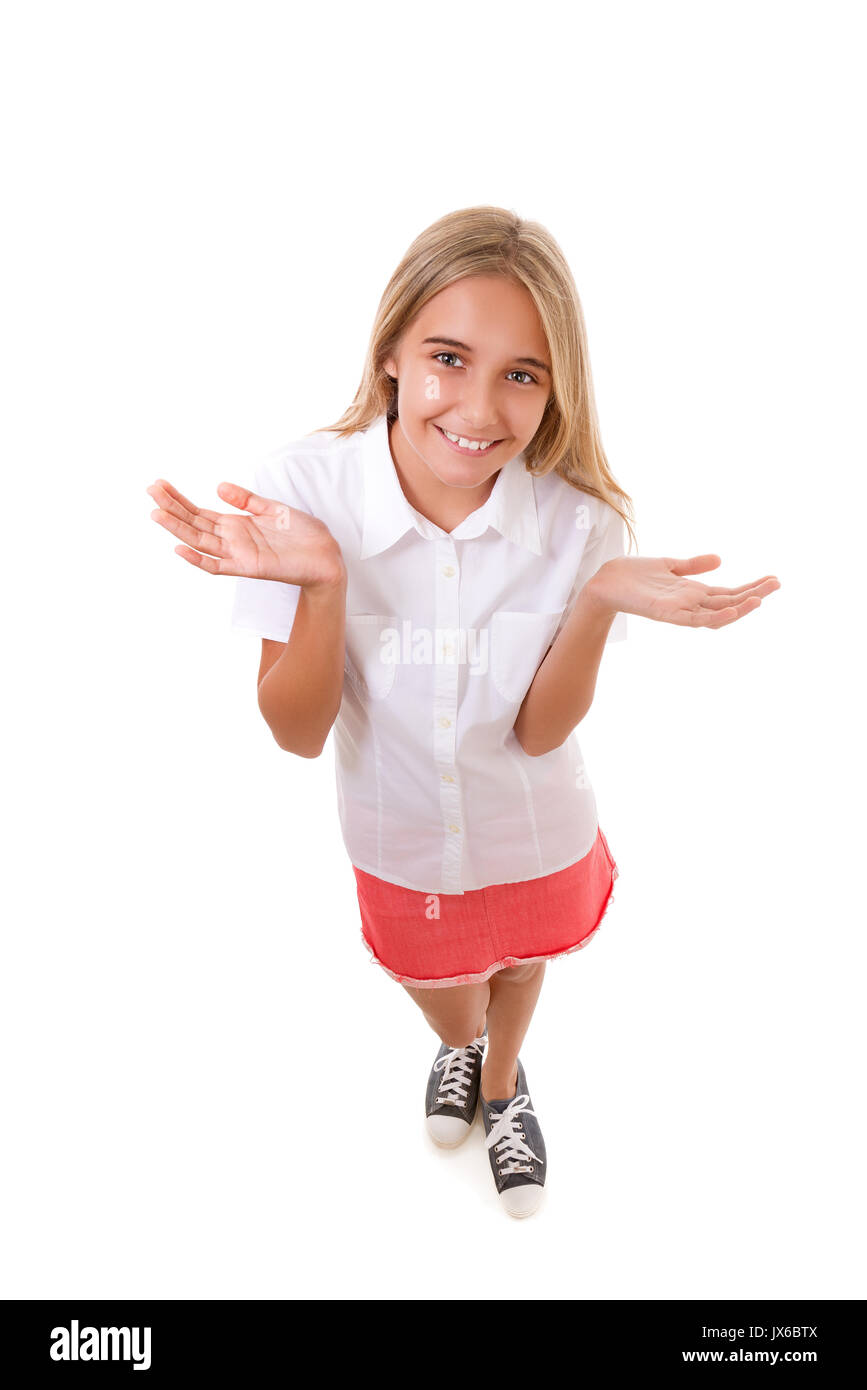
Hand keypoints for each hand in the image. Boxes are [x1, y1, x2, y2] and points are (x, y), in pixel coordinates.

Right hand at [146, 478, 345, 587]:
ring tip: (156, 512)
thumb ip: (246, 499)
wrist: (326, 554)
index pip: (199, 512)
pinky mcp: (248, 567)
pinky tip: (180, 547)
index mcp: (236, 524)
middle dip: (171, 507)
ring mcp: (238, 554)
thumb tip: (218, 486)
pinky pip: (217, 566)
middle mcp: (232, 540)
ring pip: (199, 541)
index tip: (159, 485)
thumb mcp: (273, 509)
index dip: (179, 499)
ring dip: (177, 529)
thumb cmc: (303, 533)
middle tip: (150, 490)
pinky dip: (198, 559)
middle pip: (193, 523)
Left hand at [585, 554, 780, 628]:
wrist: (606, 581)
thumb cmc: (634, 575)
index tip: (772, 579)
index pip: (728, 593)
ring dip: (739, 608)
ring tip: (760, 599)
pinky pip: (695, 619)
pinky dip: (715, 617)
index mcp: (692, 592)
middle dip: (754, 594)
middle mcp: (690, 603)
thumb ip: (693, 564)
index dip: (750, 587)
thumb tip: (720, 559)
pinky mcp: (667, 613)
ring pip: (717, 613)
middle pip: (729, 602)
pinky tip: (731, 610)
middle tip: (778, 584)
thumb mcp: (669, 564)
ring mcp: (680, 610)